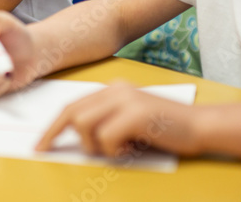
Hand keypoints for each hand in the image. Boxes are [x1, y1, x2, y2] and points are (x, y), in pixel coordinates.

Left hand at [35, 83, 203, 158]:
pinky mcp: (135, 114)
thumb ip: (107, 121)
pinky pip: (106, 137)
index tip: (40, 144)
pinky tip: (132, 149)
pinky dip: (114, 151)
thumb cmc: (166, 129)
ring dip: (94, 146)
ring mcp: (126, 100)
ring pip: (84, 125)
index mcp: (114, 89)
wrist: (200, 125)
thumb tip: (78, 137)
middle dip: (55, 133)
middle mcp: (116, 90)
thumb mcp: (130, 120)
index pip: (73, 105)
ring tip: (117, 150)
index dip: (53, 126)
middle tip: (44, 150)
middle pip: (72, 112)